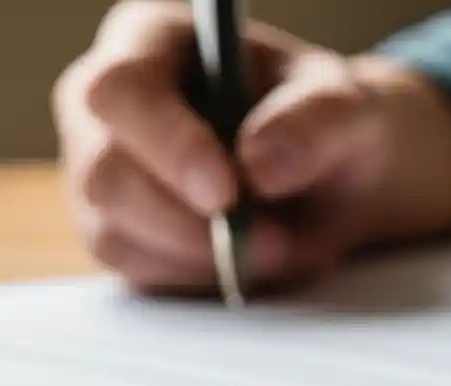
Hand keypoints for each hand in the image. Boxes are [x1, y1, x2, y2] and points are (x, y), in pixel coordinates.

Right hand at [52, 0, 450, 293]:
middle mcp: (107, 107)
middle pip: (104, 173)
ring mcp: (101, 174)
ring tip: (280, 249)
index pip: (122, 90)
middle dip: (188, 222)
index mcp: (150, 41)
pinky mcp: (115, 233)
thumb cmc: (329, 124)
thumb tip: (257, 164)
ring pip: (113, 233)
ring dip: (201, 257)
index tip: (226, 193)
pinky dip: (198, 279)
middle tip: (274, 241)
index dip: (167, 144)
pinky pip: (136, 271)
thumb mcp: (350, 109)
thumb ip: (316, 121)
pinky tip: (248, 262)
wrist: (335, 180)